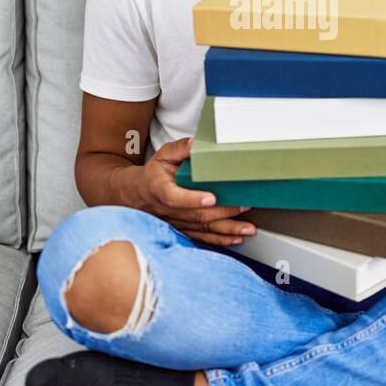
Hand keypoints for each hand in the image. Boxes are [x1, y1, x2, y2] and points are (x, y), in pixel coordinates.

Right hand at [133, 137, 255, 246]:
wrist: (137, 196)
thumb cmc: (153, 175)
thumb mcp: (162, 156)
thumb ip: (180, 149)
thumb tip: (197, 144)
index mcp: (161, 190)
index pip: (176, 197)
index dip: (193, 199)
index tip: (211, 198)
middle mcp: (169, 211)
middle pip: (198, 215)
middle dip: (224, 212)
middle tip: (244, 206)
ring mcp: (177, 223)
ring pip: (204, 229)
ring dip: (228, 230)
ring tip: (248, 228)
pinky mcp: (183, 231)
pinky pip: (203, 238)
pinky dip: (221, 240)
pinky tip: (236, 238)